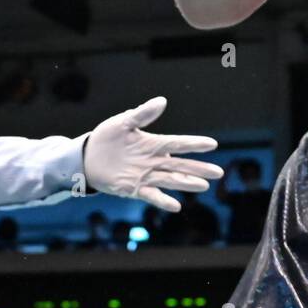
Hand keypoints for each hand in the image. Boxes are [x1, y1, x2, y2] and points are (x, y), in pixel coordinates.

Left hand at [83, 96, 223, 212]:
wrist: (89, 157)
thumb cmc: (108, 136)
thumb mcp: (124, 122)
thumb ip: (143, 113)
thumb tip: (162, 101)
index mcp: (153, 143)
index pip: (178, 144)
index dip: (194, 144)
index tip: (212, 144)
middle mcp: (153, 161)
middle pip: (180, 165)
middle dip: (199, 169)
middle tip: (218, 173)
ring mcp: (145, 176)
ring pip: (170, 180)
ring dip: (187, 183)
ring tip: (204, 186)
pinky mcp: (134, 189)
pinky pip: (151, 196)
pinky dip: (163, 201)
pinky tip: (176, 206)